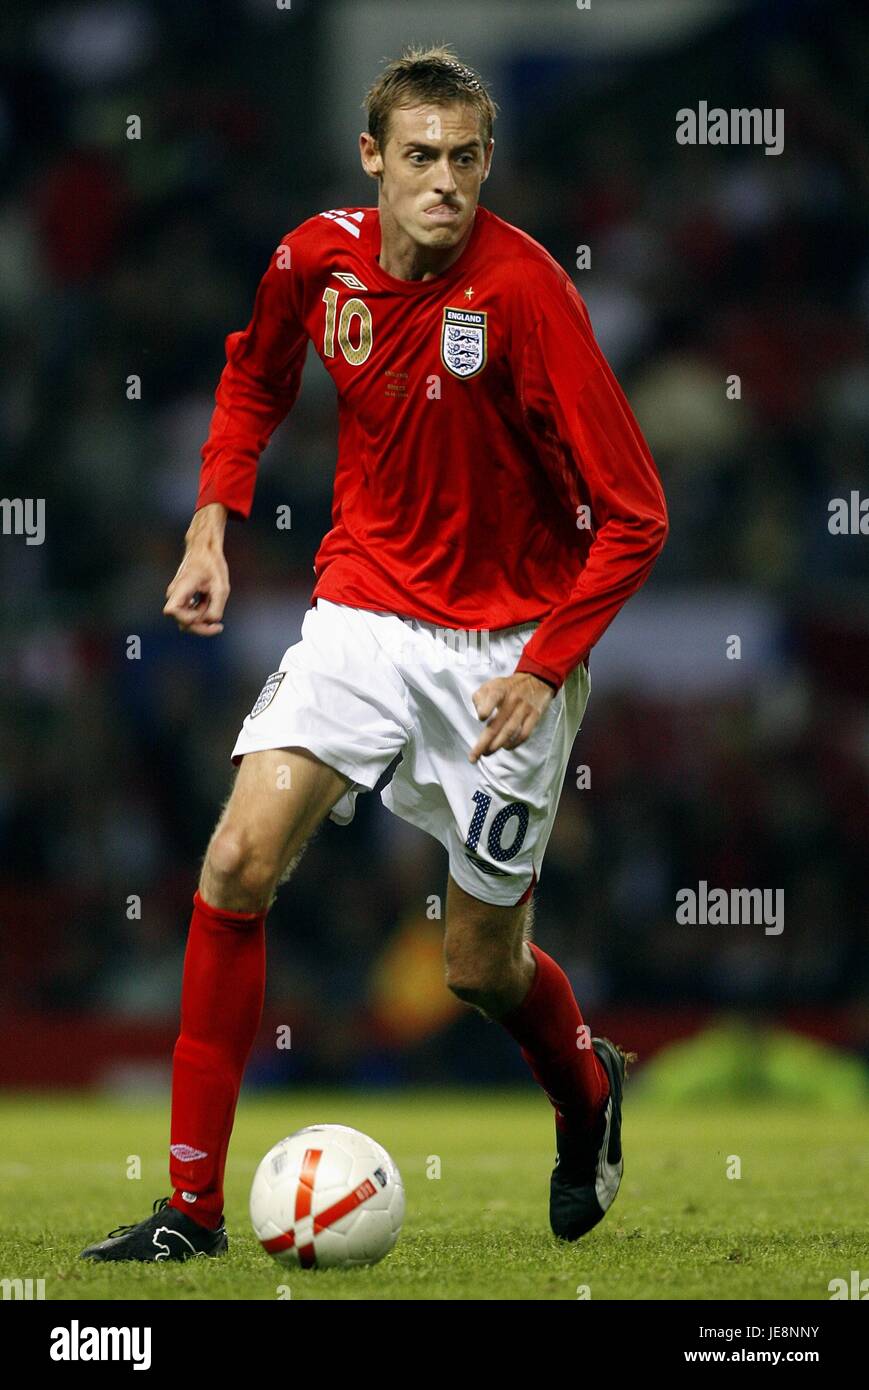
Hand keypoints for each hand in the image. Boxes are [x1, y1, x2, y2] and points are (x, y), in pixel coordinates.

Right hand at [163, 504, 229, 635]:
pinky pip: (189, 613)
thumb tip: (210, 622)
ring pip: (186, 620)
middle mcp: (175, 594)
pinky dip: (201, 614)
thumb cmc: (212, 565)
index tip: (203, 615)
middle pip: (182, 622)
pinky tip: (211, 606)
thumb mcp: (221, 587)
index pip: (172, 611)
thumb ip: (216, 608)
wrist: (204, 550)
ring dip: (202, 620)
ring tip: (216, 605)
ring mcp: (177, 597)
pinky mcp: (182, 598)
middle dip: (200, 627)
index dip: (188, 619)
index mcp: (181, 588)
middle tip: (219, 626)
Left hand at [469, 673, 554, 762]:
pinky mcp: (534, 716)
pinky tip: (506, 747)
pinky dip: (515, 743)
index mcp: (501, 689)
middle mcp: (512, 700)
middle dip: (485, 741)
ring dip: (497, 745)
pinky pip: (525, 733)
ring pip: (510, 731)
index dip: (486, 708)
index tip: (481, 718)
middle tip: (475, 754)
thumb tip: (479, 714)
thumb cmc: (508, 686)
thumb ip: (480, 697)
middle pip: (498, 723)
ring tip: (487, 753)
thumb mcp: (491, 684)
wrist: (536, 680)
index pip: (494, 697)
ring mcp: (524, 709)